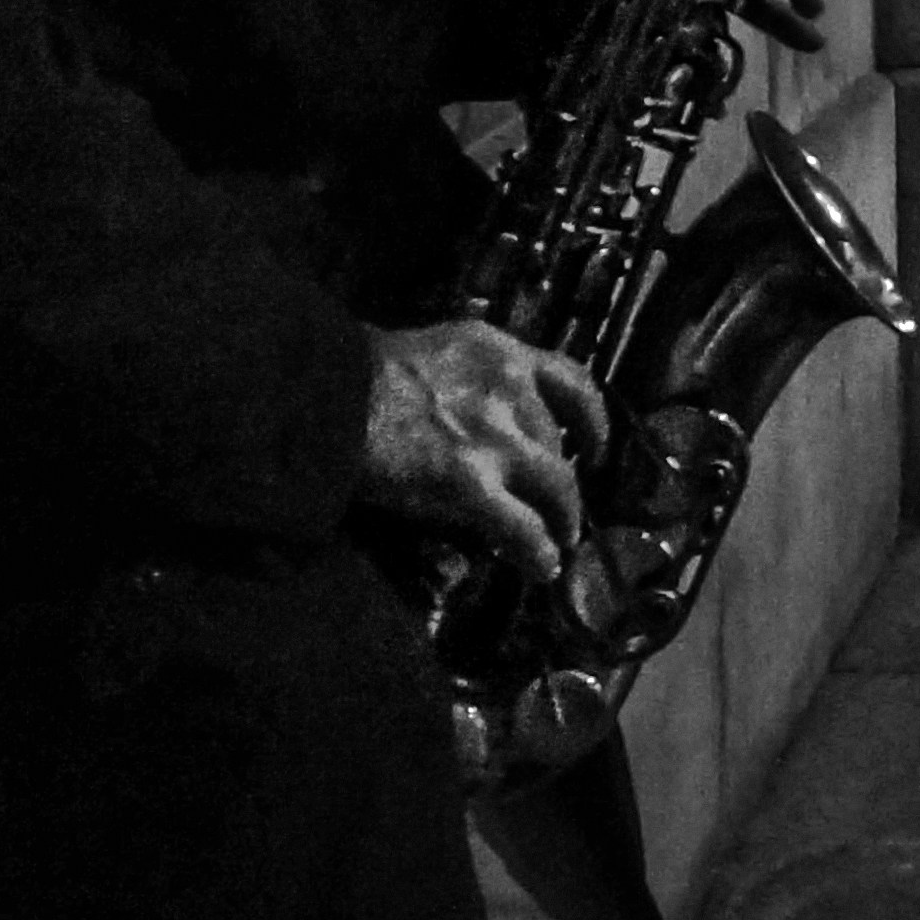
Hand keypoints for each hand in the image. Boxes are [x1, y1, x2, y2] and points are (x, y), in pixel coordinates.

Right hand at [360, 319, 603, 584]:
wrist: (322, 398)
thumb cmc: (355, 374)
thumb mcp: (429, 353)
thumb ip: (467, 377)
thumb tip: (476, 409)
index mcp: (498, 352)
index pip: (571, 382)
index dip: (594, 421)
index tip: (596, 447)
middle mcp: (509, 390)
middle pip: (559, 446)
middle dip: (562, 483)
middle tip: (557, 508)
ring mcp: (494, 438)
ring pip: (557, 490)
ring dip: (561, 521)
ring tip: (557, 543)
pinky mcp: (471, 486)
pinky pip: (524, 529)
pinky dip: (539, 552)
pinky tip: (541, 568)